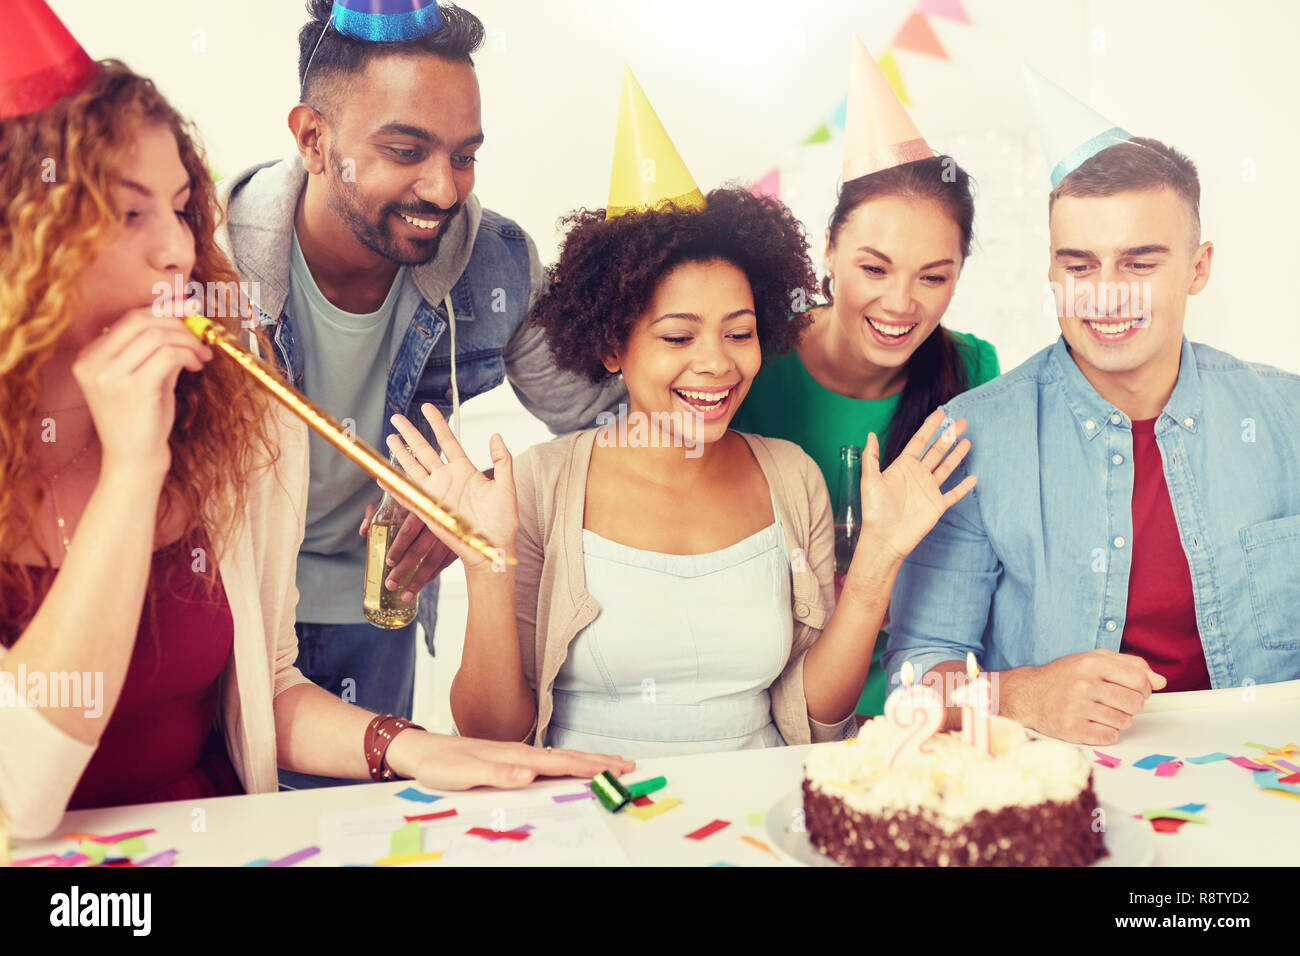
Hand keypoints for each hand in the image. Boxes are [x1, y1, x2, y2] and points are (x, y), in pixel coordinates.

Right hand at [72, 302, 212, 478]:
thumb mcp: (141, 377)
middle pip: (142, 321)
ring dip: (188, 341)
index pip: (129, 318)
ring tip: (201, 355)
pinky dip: (188, 354)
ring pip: (158, 336)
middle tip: (201, 333)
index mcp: (89, 357)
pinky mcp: (134, 387)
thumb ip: (154, 348)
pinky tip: (196, 365)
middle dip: (178, 322)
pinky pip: (168, 354)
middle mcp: (93, 363)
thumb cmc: (140, 419)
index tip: (188, 309)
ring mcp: (110, 375)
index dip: (163, 309)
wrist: (133, 459)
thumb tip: (183, 317)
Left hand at [359, 504, 458, 602]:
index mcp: (421, 508)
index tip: (388, 561)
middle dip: (403, 570)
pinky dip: (433, 576)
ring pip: (434, 562)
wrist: (452, 494)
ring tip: (405, 596)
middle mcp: (437, 521)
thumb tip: (363, 532)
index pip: (408, 531)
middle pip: (419, 550)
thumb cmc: (416, 497)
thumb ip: (376, 511)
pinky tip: (422, 586)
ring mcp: (451, 534)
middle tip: (390, 584)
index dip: (398, 548)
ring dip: (419, 581)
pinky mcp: (459, 543)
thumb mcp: (396, 499)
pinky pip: (445, 564)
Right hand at [384, 403, 518, 573]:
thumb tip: (496, 435)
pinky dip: (394, 486)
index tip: (427, 408)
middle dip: (410, 433)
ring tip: (389, 438)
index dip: (436, 423)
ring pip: (413, 468)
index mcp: (465, 471)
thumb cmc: (502, 521)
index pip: (447, 440)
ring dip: (400, 453)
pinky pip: (407, 495)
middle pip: (424, 450)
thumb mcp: (506, 486)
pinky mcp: (428, 509)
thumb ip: (502, 460)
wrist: (492, 547)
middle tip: (397, 417)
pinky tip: (383, 475)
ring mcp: (436, 493)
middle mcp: (447, 479)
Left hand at [390, 732, 635, 789]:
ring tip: (613, 763)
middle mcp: (522, 752)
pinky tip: (573, 765)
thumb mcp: (465, 774)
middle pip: (569, 756)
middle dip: (600, 761)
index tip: (616, 770)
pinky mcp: (512, 758)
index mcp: (516, 756)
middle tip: (630, 766)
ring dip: (589, 760)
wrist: (422, 750)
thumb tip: (529, 774)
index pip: (561, 763)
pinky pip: (550, 760)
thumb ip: (498, 774)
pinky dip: (570, 762)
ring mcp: (518, 754)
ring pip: (562, 756)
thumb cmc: (442, 764)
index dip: (590, 767)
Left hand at [855, 409, 976, 565]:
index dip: (930, 428)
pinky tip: (974, 478)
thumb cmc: (875, 511)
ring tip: (967, 441)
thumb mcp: (870, 481)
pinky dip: (964, 486)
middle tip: (962, 421)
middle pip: (937, 451)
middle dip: (949, 436)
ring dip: (957, 454)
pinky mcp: (937, 505)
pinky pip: (953, 493)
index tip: (940, 413)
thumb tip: (870, 434)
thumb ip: (871, 457)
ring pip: (947, 467)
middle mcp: (918, 475)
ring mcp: (929, 490)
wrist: (885, 538)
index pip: (919, 442)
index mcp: (903, 467)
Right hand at [1001, 649, 1167, 744]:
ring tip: (1102, 711)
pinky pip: (1110, 736)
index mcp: (1091, 663)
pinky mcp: (1072, 729)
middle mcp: (1084, 684)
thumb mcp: (1093, 659)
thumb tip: (1160, 681)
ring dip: (1119, 719)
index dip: (1144, 687)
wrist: (1029, 695)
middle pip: (1135, 702)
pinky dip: (1107, 732)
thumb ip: (1129, 665)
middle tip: (1116, 701)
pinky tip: (1094, 722)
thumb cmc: (1064, 677)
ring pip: (1124, 721)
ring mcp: (1077, 708)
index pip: (1139, 680)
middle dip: (1131, 704)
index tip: (1135, 689)